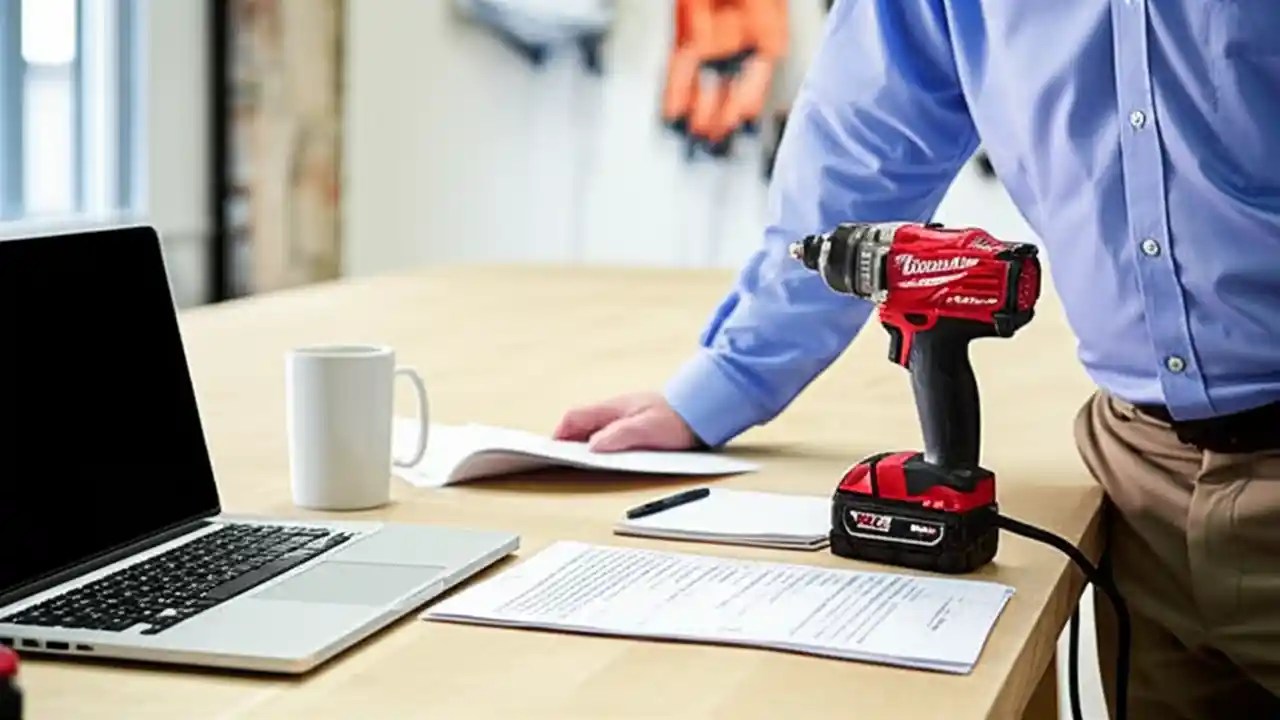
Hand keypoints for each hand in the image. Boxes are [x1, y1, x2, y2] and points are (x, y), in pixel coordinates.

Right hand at [555, 392, 698, 451]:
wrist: (702, 411)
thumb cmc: (676, 418)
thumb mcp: (646, 429)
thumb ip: (619, 436)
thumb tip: (591, 447)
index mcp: (612, 409)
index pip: (575, 418)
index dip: (559, 434)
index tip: (551, 451)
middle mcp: (615, 412)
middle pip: (581, 425)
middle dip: (567, 441)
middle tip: (559, 459)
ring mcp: (624, 418)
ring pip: (594, 430)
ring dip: (583, 443)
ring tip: (578, 462)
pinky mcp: (636, 426)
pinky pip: (609, 435)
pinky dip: (600, 445)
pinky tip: (605, 458)